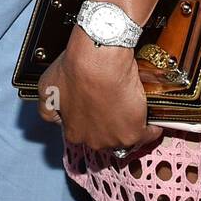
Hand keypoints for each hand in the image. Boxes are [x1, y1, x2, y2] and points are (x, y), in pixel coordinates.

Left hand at [36, 30, 163, 156]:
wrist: (98, 58)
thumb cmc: (74, 67)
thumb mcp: (47, 86)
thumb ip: (47, 107)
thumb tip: (54, 117)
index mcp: (72, 131)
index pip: (84, 132)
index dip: (93, 118)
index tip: (100, 108)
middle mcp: (91, 141)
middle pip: (104, 136)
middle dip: (110, 123)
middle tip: (117, 104)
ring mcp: (112, 139)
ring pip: (124, 136)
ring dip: (129, 125)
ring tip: (134, 109)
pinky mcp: (133, 132)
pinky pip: (147, 135)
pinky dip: (151, 130)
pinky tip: (153, 122)